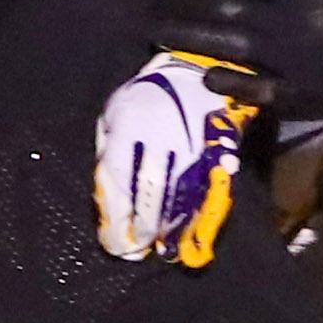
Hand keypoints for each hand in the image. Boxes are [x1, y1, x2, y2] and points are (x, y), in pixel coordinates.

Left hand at [93, 51, 256, 264]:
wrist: (193, 71)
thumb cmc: (145, 96)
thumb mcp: (115, 113)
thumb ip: (109, 150)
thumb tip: (107, 195)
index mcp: (129, 127)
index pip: (118, 180)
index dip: (116, 216)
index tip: (114, 243)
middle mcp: (161, 137)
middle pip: (150, 192)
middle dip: (142, 227)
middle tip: (136, 251)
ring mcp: (191, 144)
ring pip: (178, 193)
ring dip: (168, 226)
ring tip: (160, 248)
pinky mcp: (215, 150)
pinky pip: (205, 188)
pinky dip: (197, 214)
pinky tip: (188, 233)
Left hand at [163, 0, 322, 122]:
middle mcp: (281, 24)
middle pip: (221, 14)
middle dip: (182, 9)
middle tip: (148, 5)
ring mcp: (287, 62)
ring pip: (229, 49)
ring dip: (191, 41)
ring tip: (159, 34)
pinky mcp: (296, 93)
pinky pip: (256, 89)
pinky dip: (230, 83)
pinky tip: (205, 78)